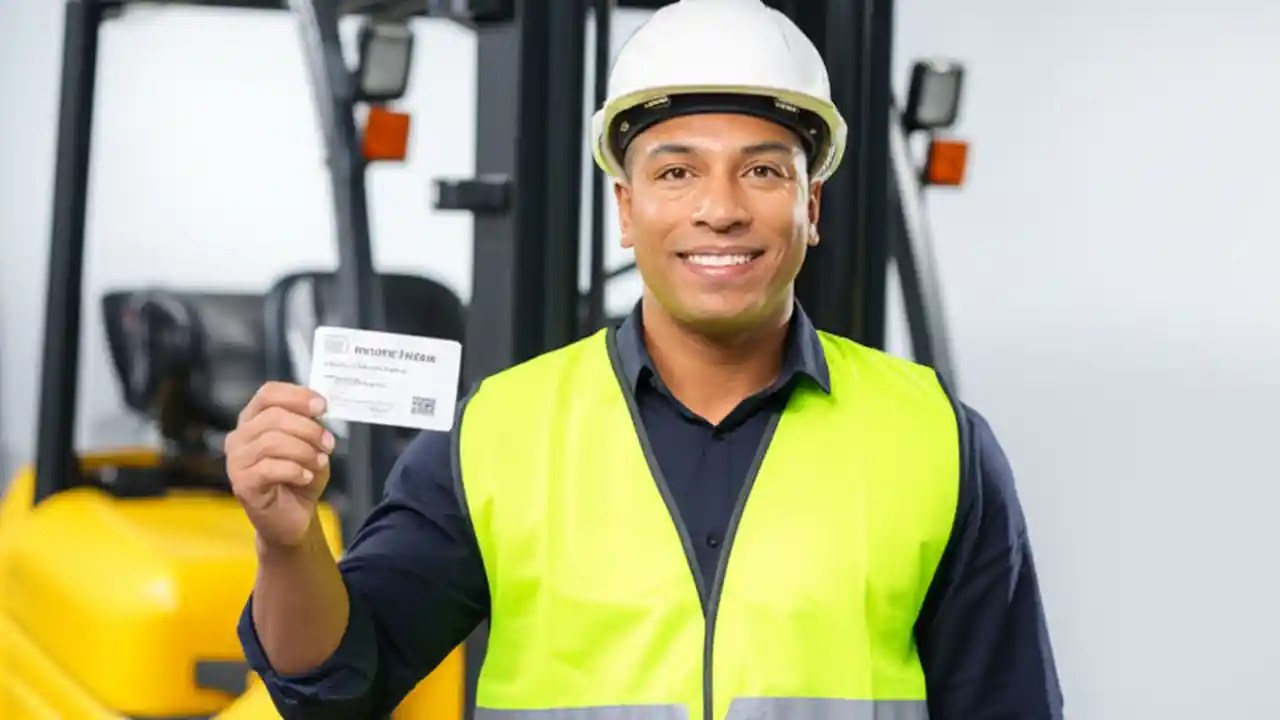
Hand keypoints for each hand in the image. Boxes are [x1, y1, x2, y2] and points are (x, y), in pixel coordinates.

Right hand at [225, 382, 335, 548]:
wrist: (294, 517)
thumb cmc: (300, 477)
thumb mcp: (312, 445)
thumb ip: (311, 424)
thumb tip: (318, 409)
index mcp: (254, 419)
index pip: (269, 393)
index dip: (297, 395)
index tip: (323, 407)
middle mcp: (240, 436)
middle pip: (274, 416)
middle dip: (308, 429)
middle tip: (328, 444)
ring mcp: (237, 461)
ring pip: (272, 441)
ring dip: (304, 451)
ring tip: (319, 463)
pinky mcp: (242, 484)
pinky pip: (269, 468)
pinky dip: (295, 470)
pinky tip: (305, 477)